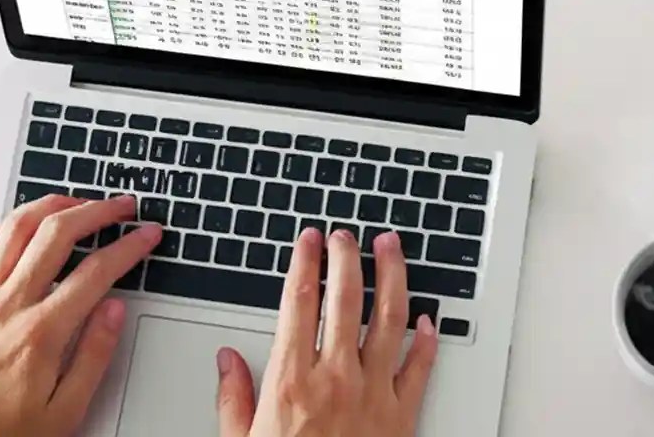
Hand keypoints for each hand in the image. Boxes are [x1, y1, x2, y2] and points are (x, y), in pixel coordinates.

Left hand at [0, 194, 160, 436]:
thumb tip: (113, 310)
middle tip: (122, 207)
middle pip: (57, 234)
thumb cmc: (0, 436)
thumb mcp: (66, 410)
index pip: (97, 271)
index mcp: (41, 333)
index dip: (130, 246)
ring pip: (14, 230)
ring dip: (50, 206)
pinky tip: (14, 228)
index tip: (148, 235)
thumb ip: (94, 355)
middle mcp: (7, 308)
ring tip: (77, 201)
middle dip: (97, 211)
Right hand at [216, 228, 438, 436]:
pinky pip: (420, 367)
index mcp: (291, 380)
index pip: (300, 301)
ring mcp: (374, 394)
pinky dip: (426, 339)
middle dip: (347, 257)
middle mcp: (336, 378)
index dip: (305, 262)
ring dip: (393, 276)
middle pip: (346, 298)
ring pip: (389, 318)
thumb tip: (227, 360)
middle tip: (346, 236)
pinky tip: (427, 317)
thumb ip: (234, 398)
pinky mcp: (402, 416)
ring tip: (392, 248)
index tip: (308, 241)